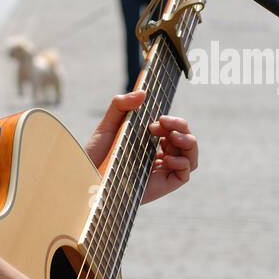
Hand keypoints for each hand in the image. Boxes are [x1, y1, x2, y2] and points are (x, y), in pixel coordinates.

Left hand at [83, 88, 197, 204]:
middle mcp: (160, 156)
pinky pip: (185, 174)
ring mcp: (162, 171)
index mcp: (151, 141)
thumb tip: (142, 93)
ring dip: (188, 142)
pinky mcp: (163, 185)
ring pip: (190, 156)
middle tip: (164, 124)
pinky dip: (182, 162)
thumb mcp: (108, 124)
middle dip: (181, 127)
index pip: (175, 128)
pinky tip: (166, 157)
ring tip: (172, 137)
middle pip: (187, 140)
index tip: (159, 119)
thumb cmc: (96, 153)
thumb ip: (121, 104)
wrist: (88, 176)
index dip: (173, 121)